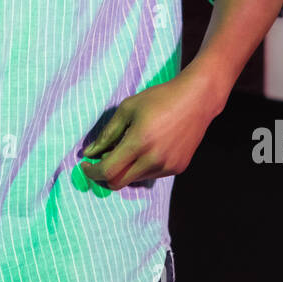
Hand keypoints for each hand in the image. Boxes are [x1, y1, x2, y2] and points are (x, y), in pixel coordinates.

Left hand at [79, 69, 224, 190]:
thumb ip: (108, 133)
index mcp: (139, 142)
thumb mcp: (128, 108)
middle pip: (118, 182)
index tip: (85, 164)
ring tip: (128, 147)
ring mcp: (168, 166)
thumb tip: (90, 152)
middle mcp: (154, 159)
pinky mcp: (178, 168)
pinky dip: (141, 167)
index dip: (92, 171)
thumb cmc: (160, 98)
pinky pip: (151, 175)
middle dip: (104, 175)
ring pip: (135, 179)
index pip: (108, 171)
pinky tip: (147, 148)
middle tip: (101, 160)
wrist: (197, 100)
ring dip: (125, 169)